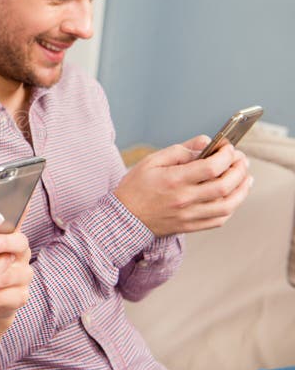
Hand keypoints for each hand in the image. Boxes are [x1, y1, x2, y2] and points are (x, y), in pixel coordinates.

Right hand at [114, 135, 251, 235]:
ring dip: (242, 190)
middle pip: (224, 185)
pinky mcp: (191, 226)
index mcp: (174, 180)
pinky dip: (231, 207)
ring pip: (227, 205)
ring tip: (245, 177)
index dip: (226, 155)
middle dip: (239, 169)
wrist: (124, 218)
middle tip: (240, 160)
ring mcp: (189, 215)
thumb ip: (180, 150)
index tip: (228, 147)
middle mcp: (184, 199)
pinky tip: (233, 196)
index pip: (211, 167)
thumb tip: (206, 143)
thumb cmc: (136, 186)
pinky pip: (219, 219)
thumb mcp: (152, 161)